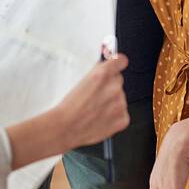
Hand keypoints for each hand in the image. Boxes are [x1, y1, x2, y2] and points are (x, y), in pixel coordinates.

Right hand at [7, 54, 129, 168]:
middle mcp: (114, 87)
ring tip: (95, 109)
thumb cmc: (67, 107)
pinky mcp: (123, 119)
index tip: (114, 67)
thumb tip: (104, 65)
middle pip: (118, 80)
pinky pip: (122, 113)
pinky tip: (101, 118)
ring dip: (111, 101)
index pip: (121, 60)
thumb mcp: (78, 79)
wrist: (65, 128)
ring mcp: (120, 104)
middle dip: (109, 85)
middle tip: (95, 95)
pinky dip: (114, 116)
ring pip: (120, 97)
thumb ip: (96, 71)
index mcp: (102, 74)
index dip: (116, 64)